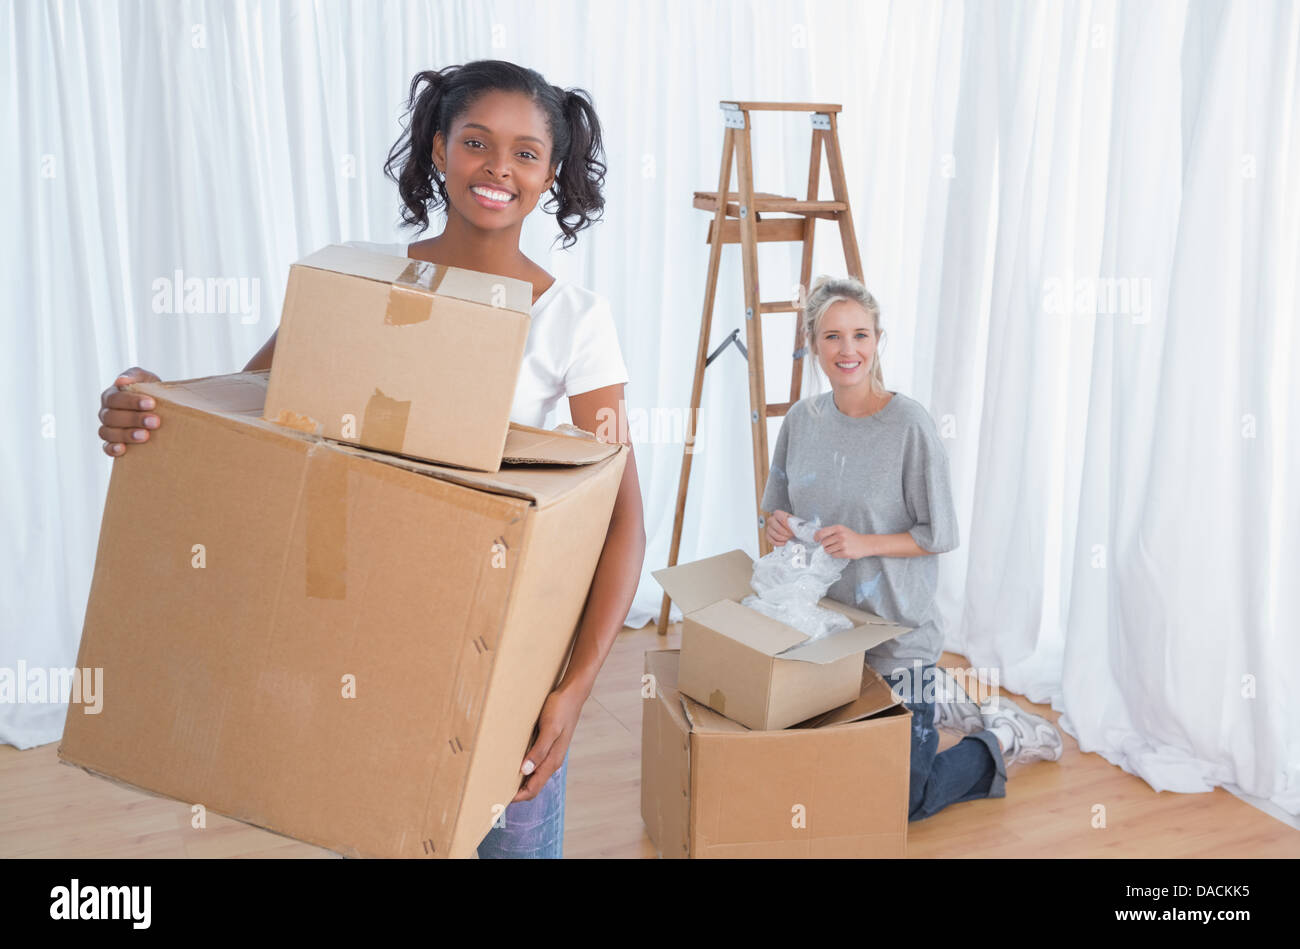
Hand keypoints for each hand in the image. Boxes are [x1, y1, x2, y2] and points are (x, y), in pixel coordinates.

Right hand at [99, 367, 161, 456]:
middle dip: (134, 419)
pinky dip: (112, 449)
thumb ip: (135, 375)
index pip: (115, 398)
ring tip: (146, 436)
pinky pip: (106, 448)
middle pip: (112, 417)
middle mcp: (106, 412)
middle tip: (155, 422)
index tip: (151, 403)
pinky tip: (123, 449)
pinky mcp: (112, 444)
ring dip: (126, 435)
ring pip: (108, 432)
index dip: (131, 401)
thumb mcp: (146, 379)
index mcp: (111, 396)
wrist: (160, 409)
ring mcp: (108, 429)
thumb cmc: (150, 392)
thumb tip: (120, 381)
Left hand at [512, 683, 585, 802]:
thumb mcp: (549, 728)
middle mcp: (552, 761)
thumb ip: (539, 750)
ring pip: (533, 776)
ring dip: (519, 780)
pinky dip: (523, 768)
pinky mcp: (547, 746)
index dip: (517, 797)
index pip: (533, 788)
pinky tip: (511, 762)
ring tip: (500, 779)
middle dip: (516, 793)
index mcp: (553, 760)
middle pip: (533, 785)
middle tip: (495, 792)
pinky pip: (533, 763)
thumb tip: (525, 771)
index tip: (500, 798)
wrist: (572, 694)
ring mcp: (550, 754)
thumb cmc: (561, 709)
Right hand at [765, 509, 793, 546]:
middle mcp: (771, 520)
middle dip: (785, 532)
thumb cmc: (791, 523)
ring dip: (783, 538)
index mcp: (778, 514)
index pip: (780, 518)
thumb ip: (794, 522)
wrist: (788, 527)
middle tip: (791, 535)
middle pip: (776, 526)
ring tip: (788, 539)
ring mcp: (769, 528)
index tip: (792, 529)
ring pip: (774, 534)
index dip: (786, 524)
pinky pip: (771, 541)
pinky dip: (779, 543)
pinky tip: (784, 543)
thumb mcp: (794, 520)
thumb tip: (796, 527)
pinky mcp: (768, 535)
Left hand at [813, 524, 872, 558]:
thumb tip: (817, 536)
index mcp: (838, 528)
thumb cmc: (851, 537)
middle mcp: (840, 535)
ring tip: (837, 548)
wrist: (865, 544)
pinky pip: (833, 555)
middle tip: (832, 545)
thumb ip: (831, 531)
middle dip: (825, 545)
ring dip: (830, 550)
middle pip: (823, 543)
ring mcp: (843, 544)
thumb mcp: (842, 530)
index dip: (816, 537)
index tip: (816, 540)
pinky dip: (835, 554)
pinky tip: (841, 551)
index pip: (822, 533)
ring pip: (827, 550)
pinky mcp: (845, 553)